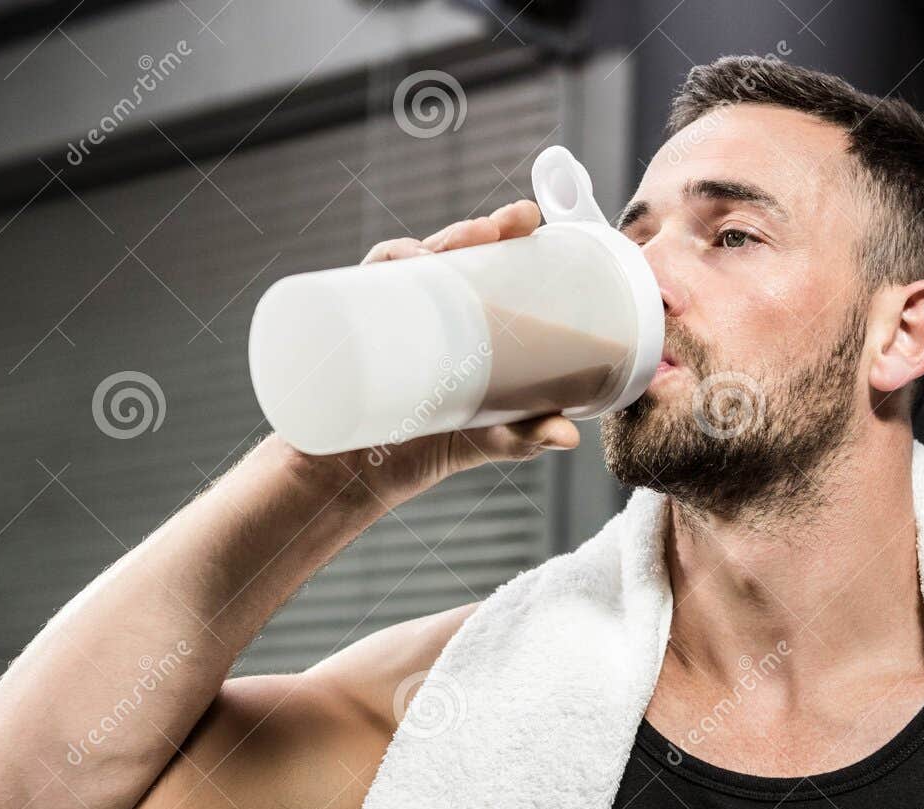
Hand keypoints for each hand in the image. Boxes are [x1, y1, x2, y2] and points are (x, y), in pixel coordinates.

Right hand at [279, 200, 581, 508]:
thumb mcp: (491, 438)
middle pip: (447, 252)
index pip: (484, 262)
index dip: (503, 232)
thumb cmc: (433, 445)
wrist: (363, 475)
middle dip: (472, 231)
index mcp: (464, 319)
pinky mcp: (354, 332)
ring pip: (403, 263)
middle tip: (500, 228)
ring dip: (424, 247)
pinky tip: (401, 272)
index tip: (527, 218)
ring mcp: (388, 317)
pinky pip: (360, 289)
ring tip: (444, 255)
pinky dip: (380, 272)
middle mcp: (425, 309)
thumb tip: (569, 439)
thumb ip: (527, 436)